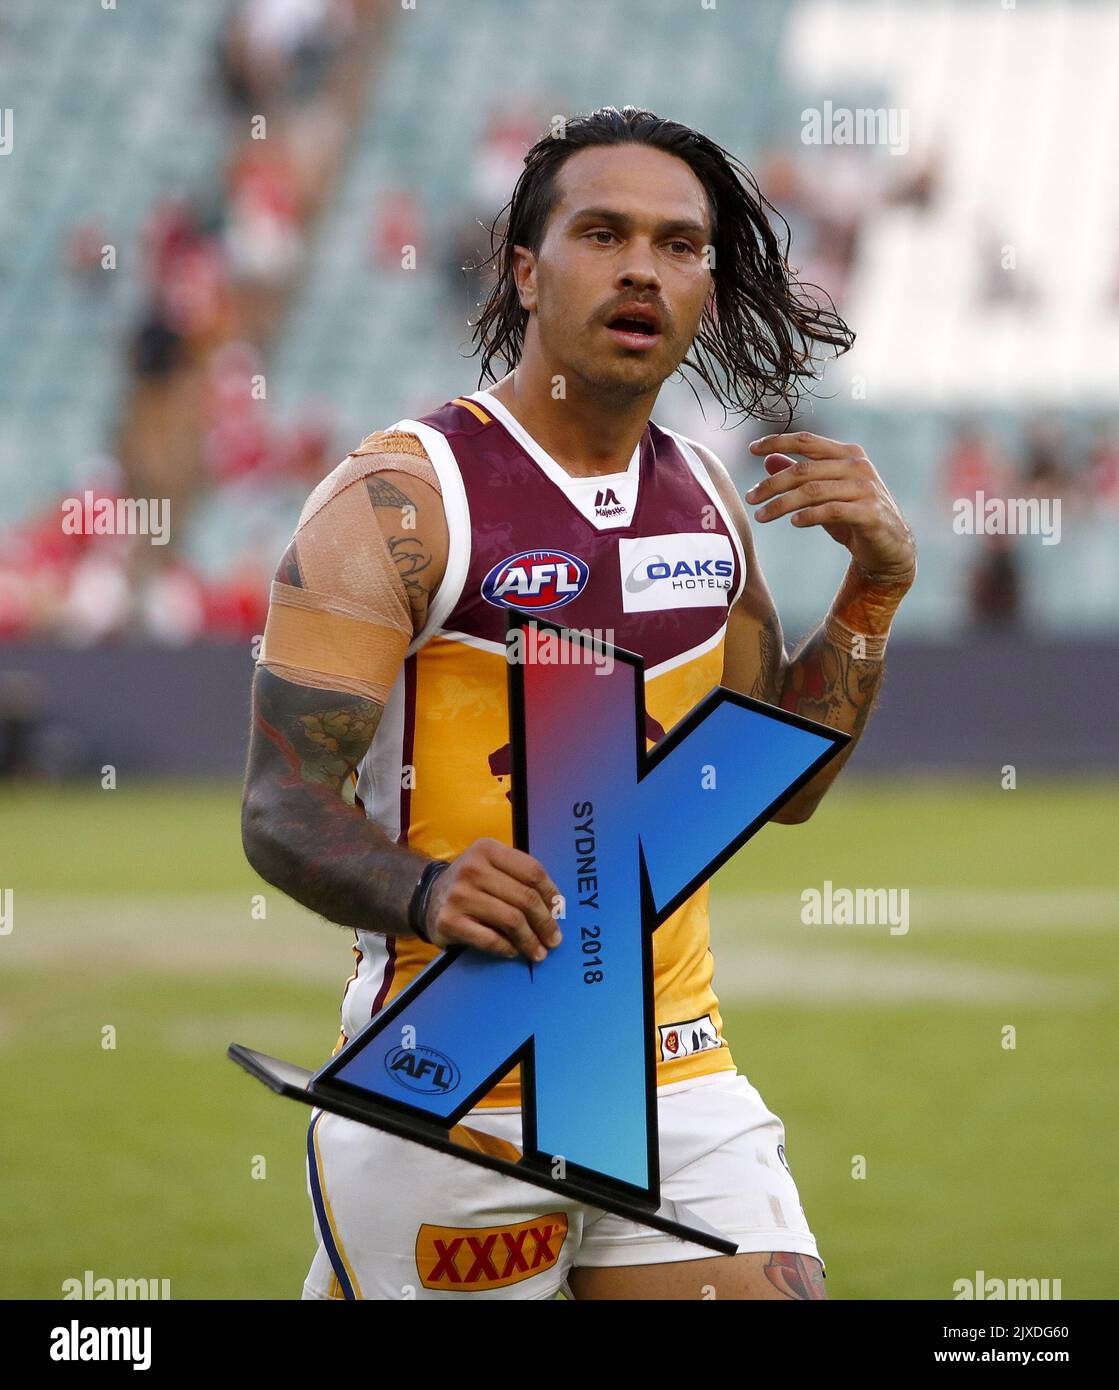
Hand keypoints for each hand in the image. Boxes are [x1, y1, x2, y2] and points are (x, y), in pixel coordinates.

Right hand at [423, 838, 562, 962]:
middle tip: (554, 939)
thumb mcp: (492, 866)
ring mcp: (459, 895)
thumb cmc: (472, 883)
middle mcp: (472, 868)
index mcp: (487, 849)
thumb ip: (519, 878)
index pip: (532, 871)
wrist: (428, 898)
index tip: (558, 912)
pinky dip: (508, 948)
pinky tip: (514, 952)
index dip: (551, 894)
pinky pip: (490, 939)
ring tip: (539, 952)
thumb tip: (555, 908)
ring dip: (530, 940)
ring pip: (511, 920)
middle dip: (545, 923)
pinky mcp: (449, 921)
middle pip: (525, 898)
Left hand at [745, 431, 915, 584]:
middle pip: (804, 469)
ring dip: (782, 504)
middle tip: (750, 497)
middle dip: (772, 484)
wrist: (889, 547)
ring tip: (761, 516)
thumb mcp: (824, 494)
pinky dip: (809, 515)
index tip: (752, 449)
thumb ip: (800, 475)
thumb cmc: (853, 516)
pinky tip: (794, 522)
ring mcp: (865, 488)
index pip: (806, 440)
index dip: (777, 441)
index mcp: (846, 454)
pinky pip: (832, 510)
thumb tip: (768, 460)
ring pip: (813, 491)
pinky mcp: (870, 512)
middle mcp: (857, 466)